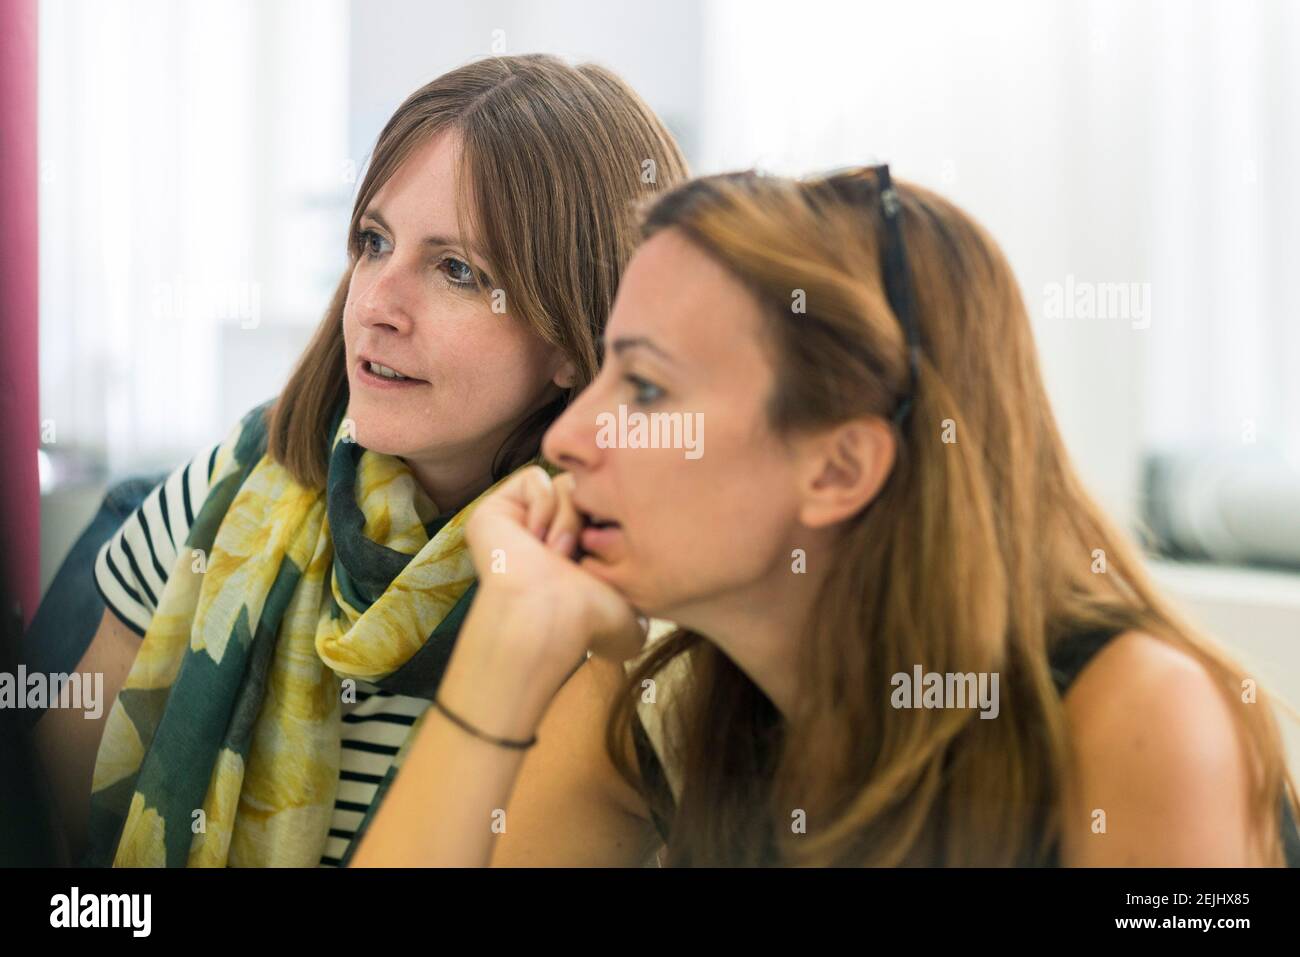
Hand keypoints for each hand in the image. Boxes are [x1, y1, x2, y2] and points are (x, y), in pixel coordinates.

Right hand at [464, 466, 646, 670]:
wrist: (551, 613)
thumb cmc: (589, 618)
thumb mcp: (630, 612)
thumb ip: (642, 604)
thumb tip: (647, 613)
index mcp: (572, 556)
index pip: (602, 514)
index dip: (613, 522)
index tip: (613, 548)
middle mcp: (544, 536)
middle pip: (585, 493)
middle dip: (588, 517)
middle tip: (583, 551)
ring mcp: (519, 522)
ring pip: (563, 486)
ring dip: (567, 520)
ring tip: (555, 554)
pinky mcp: (497, 508)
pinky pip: (535, 480)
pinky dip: (543, 507)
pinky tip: (533, 541)